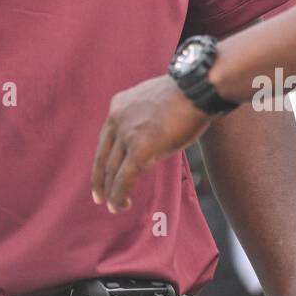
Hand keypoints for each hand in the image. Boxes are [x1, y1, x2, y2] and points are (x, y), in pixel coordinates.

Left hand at [91, 75, 211, 211]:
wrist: (196, 89)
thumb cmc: (185, 95)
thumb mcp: (154, 102)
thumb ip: (143, 118)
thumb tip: (148, 137)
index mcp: (118, 105)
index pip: (105, 139)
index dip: (103, 159)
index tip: (102, 173)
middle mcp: (117, 119)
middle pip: (103, 156)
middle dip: (100, 179)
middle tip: (99, 196)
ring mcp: (127, 133)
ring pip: (112, 170)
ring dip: (111, 191)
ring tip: (113, 206)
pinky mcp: (140, 148)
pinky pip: (124, 177)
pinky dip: (119, 194)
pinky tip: (120, 205)